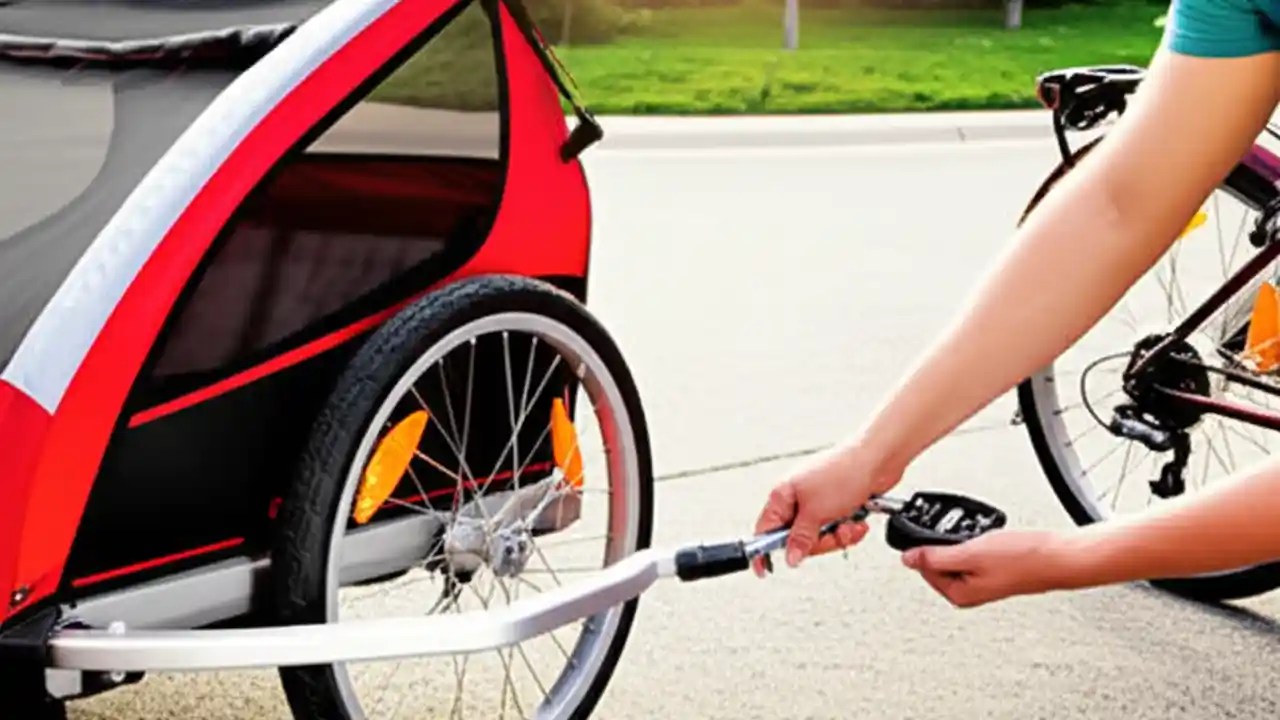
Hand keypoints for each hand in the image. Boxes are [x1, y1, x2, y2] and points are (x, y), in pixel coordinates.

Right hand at [752, 443, 899, 574]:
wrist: (877, 460)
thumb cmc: (842, 473)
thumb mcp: (816, 512)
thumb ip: (800, 538)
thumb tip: (790, 558)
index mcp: (782, 495)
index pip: (765, 530)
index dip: (764, 551)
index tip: (763, 570)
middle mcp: (798, 499)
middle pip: (797, 540)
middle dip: (818, 542)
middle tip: (829, 534)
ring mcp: (818, 503)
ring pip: (820, 537)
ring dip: (837, 536)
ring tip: (847, 524)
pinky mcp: (836, 507)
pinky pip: (836, 530)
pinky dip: (848, 529)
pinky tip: (856, 521)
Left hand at [900, 529, 1074, 607]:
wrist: (1059, 556)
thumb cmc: (1023, 559)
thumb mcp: (970, 553)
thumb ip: (935, 557)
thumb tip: (907, 559)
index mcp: (959, 595)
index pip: (923, 568)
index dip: (925, 546)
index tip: (935, 535)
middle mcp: (969, 593)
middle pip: (938, 562)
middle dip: (945, 544)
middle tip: (965, 537)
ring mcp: (983, 581)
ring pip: (956, 555)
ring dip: (962, 542)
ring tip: (981, 538)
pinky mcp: (994, 570)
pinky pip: (973, 553)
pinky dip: (976, 542)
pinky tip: (990, 539)